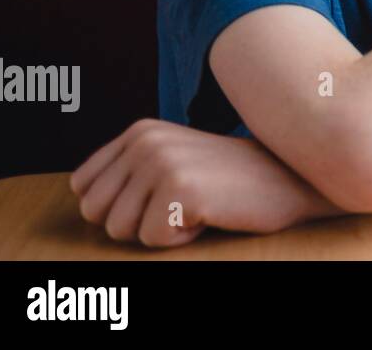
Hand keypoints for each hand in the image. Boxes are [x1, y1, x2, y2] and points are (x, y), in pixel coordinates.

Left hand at [69, 119, 332, 247]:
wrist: (288, 176)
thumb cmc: (231, 179)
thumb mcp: (173, 158)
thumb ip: (129, 169)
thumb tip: (83, 199)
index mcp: (139, 131)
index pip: (83, 187)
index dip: (117, 205)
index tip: (160, 196)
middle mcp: (145, 142)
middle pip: (96, 213)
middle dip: (134, 221)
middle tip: (178, 204)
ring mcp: (162, 163)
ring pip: (121, 231)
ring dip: (160, 230)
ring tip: (196, 206)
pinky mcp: (180, 190)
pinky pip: (153, 240)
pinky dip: (183, 237)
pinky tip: (210, 213)